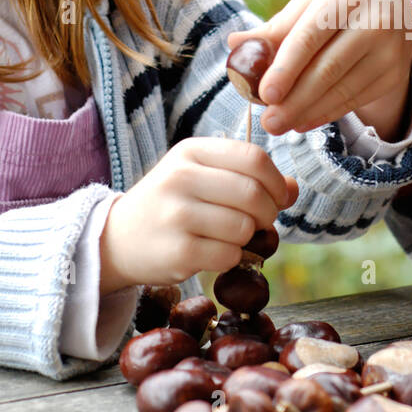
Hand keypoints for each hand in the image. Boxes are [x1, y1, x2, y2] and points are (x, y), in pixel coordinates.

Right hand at [97, 138, 298, 294]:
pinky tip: (212, 252)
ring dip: (248, 238)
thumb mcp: (202, 177)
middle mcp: (181, 178)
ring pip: (244, 228)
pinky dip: (231, 259)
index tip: (277, 197)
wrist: (117, 239)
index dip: (276, 181)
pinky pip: (229, 256)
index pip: (254, 159)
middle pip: (254, 195)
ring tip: (230, 237)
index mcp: (191, 152)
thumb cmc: (170, 204)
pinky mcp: (178, 252)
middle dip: (268, 214)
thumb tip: (294, 188)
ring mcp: (177, 216)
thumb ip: (248, 177)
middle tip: (259, 222)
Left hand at [226, 0, 411, 139]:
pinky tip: (304, 121)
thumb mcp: (309, 3)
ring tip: (280, 124)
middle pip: (328, 69)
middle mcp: (373, 23)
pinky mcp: (394, 74)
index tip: (265, 94)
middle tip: (268, 122)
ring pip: (343, 90)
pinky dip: (327, 113)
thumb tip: (235, 45)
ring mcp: (389, 51)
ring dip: (308, 112)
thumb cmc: (337, 2)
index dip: (287, 68)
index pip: (311, 37)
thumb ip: (275, 28)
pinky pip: (356, 100)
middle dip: (295, 100)